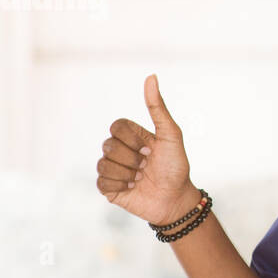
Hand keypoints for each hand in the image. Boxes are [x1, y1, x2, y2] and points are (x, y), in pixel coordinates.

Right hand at [96, 74, 199, 225]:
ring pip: (103, 164)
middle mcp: (121, 150)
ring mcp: (113, 169)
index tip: (151, 148)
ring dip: (127, 173)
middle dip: (132, 158)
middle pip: (108, 144)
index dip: (133, 139)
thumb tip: (151, 76)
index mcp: (133, 136)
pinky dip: (119, 185)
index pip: (116, 126)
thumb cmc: (177, 167)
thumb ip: (158, 107)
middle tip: (147, 166)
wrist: (176, 200)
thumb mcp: (171, 135)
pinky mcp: (109, 188)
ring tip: (141, 178)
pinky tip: (132, 188)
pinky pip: (101, 181)